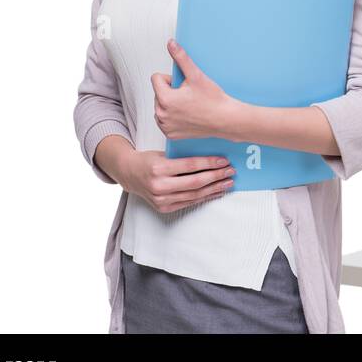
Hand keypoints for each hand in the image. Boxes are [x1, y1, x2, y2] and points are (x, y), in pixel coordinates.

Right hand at [117, 149, 236, 213]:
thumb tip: (212, 156)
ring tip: (228, 183)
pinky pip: (189, 202)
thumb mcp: (164, 153)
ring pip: (194, 195)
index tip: (224, 161)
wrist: (129, 174)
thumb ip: (183, 156)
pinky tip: (216, 192)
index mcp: (158, 168)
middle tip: (231, 171)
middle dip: (216, 177)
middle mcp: (159, 186)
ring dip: (214, 189)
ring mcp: (161, 199)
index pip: (190, 165)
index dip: (210, 163)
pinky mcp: (164, 208)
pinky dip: (205, 197)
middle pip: (195, 182)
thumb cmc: (149, 160)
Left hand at [151, 39, 241, 139]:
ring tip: (188, 106)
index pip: (156, 79)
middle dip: (170, 92)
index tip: (184, 85)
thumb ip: (181, 58)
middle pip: (158, 93)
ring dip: (170, 104)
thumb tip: (171, 44)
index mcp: (165, 99)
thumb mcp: (196, 76)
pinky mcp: (170, 134)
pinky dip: (173, 117)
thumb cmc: (213, 100)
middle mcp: (161, 114)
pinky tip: (187, 115)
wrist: (226, 119)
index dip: (171, 79)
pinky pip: (165, 121)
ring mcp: (165, 126)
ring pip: (160, 107)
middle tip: (189, 96)